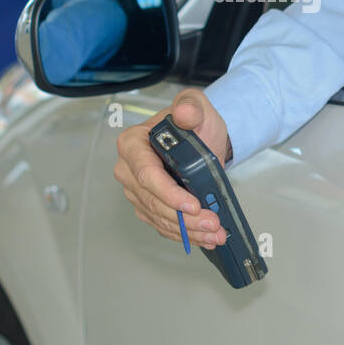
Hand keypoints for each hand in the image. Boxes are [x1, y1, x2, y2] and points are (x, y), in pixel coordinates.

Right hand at [114, 88, 231, 249]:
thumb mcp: (197, 108)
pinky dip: (183, 233)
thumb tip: (185, 112)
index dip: (168, 193)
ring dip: (187, 230)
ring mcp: (137, 190)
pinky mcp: (147, 205)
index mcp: (133, 143)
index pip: (146, 173)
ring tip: (214, 233)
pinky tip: (204, 237)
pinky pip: (162, 225)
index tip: (192, 204)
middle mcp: (129, 169)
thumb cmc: (194, 122)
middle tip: (211, 223)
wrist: (201, 137)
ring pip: (159, 217)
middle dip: (183, 217)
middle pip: (152, 201)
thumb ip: (191, 107)